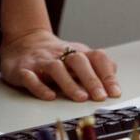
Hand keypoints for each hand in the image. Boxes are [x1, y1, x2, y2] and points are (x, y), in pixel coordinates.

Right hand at [0, 30, 121, 102]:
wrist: (24, 41)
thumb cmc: (56, 55)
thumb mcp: (80, 56)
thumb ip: (98, 67)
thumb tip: (114, 77)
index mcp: (77, 52)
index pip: (96, 58)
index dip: (107, 74)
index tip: (115, 92)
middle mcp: (61, 54)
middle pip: (78, 61)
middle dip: (91, 79)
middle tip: (100, 96)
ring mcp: (42, 61)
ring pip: (56, 68)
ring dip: (69, 83)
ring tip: (80, 98)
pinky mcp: (24, 70)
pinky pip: (31, 77)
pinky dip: (40, 87)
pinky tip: (49, 96)